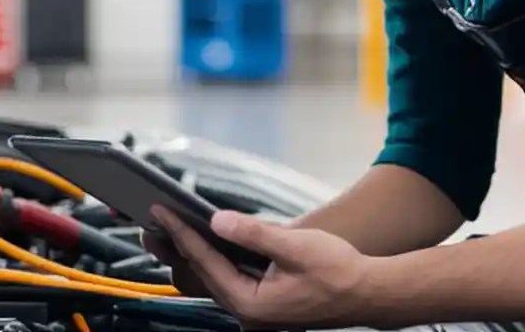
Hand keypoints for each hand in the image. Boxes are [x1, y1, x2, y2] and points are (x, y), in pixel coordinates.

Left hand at [151, 205, 373, 329]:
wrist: (369, 294)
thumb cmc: (339, 271)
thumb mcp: (295, 246)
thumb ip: (254, 234)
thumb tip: (217, 221)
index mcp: (251, 305)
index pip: (207, 262)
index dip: (182, 233)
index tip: (161, 211)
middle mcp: (248, 312)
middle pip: (204, 273)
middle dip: (180, 244)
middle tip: (155, 217)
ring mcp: (256, 310)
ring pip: (216, 277)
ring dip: (196, 251)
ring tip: (172, 225)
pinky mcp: (265, 302)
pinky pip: (231, 278)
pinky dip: (218, 258)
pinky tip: (209, 239)